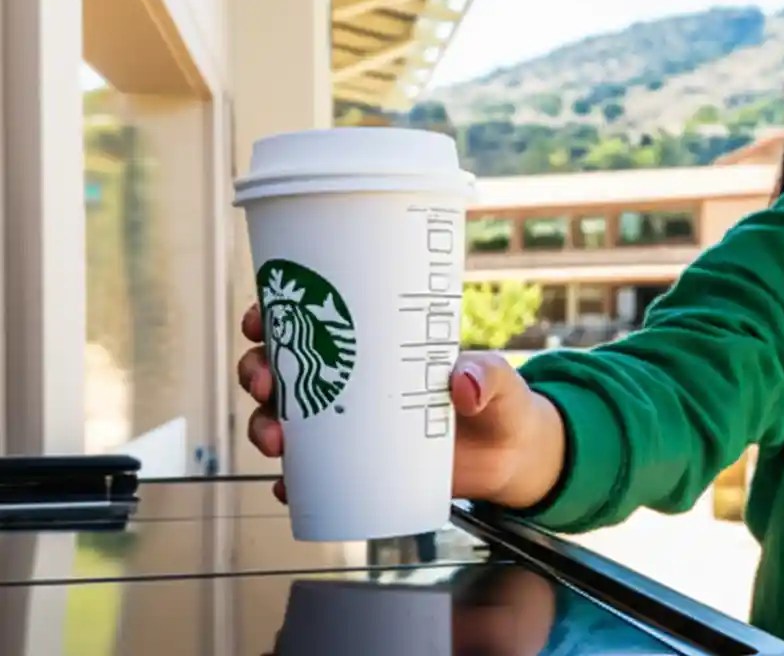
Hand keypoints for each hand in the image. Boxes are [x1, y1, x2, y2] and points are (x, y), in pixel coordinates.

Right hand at [238, 303, 566, 509]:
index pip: (310, 320)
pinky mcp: (356, 469)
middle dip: (256, 372)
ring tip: (276, 441)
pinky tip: (286, 485)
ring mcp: (349, 427)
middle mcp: (350, 383)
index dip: (272, 315)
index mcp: (374, 346)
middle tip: (265, 385)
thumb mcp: (498, 382)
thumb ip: (487, 376)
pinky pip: (308, 475)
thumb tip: (462, 383)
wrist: (510, 457)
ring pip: (283, 419)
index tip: (260, 318)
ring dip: (262, 426)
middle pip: (281, 369)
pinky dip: (290, 481)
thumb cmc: (499, 403)